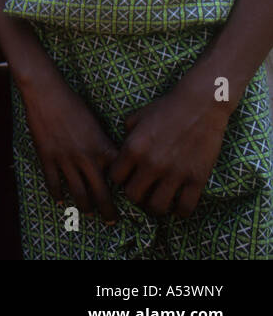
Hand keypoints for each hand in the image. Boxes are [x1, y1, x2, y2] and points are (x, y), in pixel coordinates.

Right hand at [18, 68, 119, 221]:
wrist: (47, 93)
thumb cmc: (74, 103)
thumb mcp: (96, 122)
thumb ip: (103, 143)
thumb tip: (111, 158)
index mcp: (102, 147)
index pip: (118, 176)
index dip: (125, 190)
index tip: (130, 200)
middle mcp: (86, 157)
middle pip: (100, 192)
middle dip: (108, 210)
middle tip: (112, 220)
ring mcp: (65, 159)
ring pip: (78, 191)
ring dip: (84, 206)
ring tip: (88, 213)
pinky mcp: (47, 157)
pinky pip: (53, 182)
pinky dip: (57, 194)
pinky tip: (60, 201)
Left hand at [109, 72, 228, 217]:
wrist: (200, 104)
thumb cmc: (166, 108)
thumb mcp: (136, 118)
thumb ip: (125, 137)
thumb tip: (120, 154)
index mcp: (133, 148)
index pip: (115, 178)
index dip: (119, 180)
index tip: (127, 178)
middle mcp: (152, 163)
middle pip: (133, 196)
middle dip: (135, 196)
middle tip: (142, 192)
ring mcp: (175, 173)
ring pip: (157, 207)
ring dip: (155, 208)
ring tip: (158, 201)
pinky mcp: (197, 178)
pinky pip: (185, 207)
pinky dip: (180, 212)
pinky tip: (178, 205)